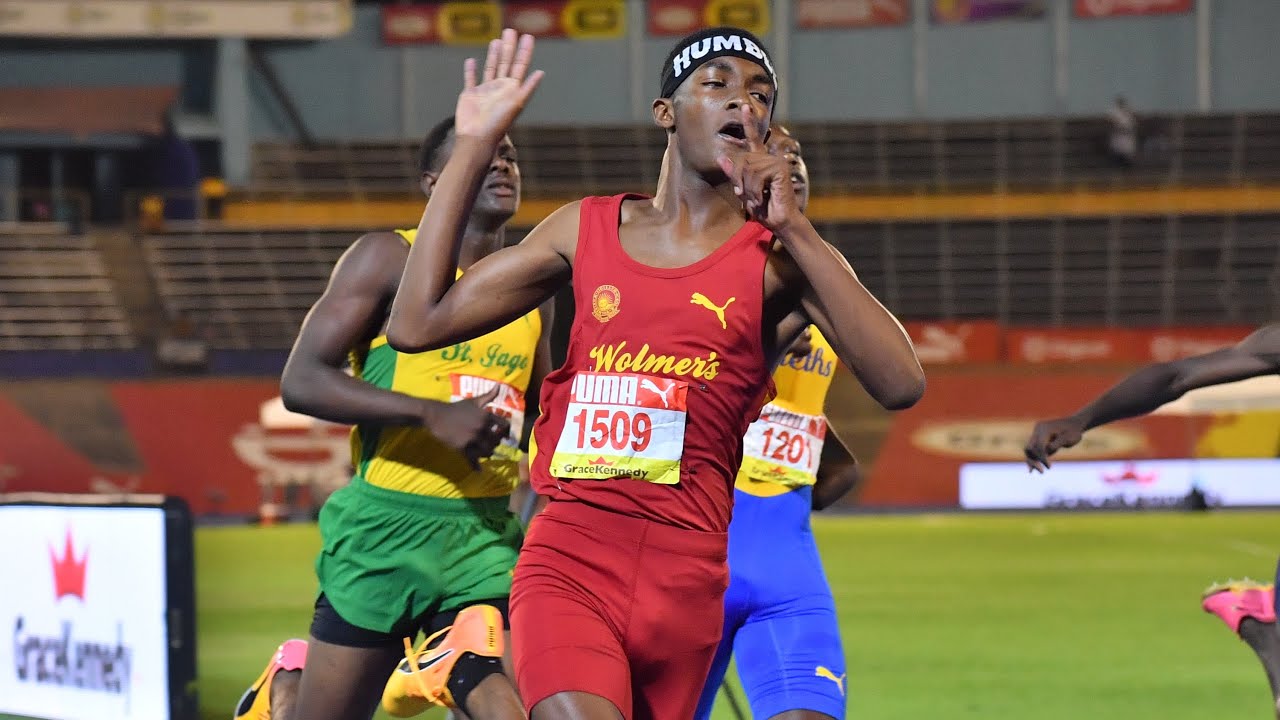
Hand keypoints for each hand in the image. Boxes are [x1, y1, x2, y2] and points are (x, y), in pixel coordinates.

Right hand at [423, 386, 510, 469]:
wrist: (437, 416)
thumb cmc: (456, 408)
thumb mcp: (473, 401)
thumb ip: (488, 396)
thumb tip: (499, 386)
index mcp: (486, 415)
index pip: (504, 425)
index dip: (505, 431)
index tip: (504, 434)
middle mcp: (481, 428)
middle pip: (496, 440)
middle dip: (495, 442)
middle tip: (493, 443)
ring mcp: (472, 439)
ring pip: (487, 451)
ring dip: (488, 452)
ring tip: (485, 451)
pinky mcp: (463, 448)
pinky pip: (473, 459)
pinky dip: (476, 466)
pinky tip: (479, 470)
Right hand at [455, 28, 543, 142]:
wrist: (477, 138)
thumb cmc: (498, 123)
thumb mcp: (516, 104)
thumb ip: (528, 88)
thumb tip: (541, 72)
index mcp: (512, 89)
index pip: (521, 65)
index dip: (525, 51)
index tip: (528, 36)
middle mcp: (500, 88)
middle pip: (506, 63)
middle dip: (509, 47)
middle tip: (510, 30)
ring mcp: (485, 92)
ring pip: (490, 68)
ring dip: (493, 55)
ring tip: (496, 41)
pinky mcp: (470, 95)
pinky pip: (470, 79)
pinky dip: (470, 71)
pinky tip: (471, 61)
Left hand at [716, 106, 802, 232]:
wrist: (781, 222)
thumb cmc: (765, 210)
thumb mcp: (744, 192)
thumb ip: (734, 175)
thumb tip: (721, 157)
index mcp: (761, 162)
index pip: (753, 139)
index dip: (748, 123)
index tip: (744, 108)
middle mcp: (770, 158)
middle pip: (741, 160)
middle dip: (739, 181)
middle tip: (746, 196)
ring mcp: (776, 162)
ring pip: (748, 169)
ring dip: (748, 189)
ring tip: (756, 200)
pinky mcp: (780, 168)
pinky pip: (756, 175)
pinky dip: (754, 191)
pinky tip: (762, 198)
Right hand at [1024, 416, 1085, 472]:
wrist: (1074, 425)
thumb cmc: (1073, 432)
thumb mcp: (1068, 438)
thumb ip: (1057, 443)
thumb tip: (1047, 450)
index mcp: (1044, 428)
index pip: (1039, 445)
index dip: (1042, 457)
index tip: (1049, 467)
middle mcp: (1037, 431)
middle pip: (1030, 447)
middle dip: (1034, 460)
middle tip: (1041, 472)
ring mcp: (1037, 435)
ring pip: (1029, 450)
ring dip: (1032, 461)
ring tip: (1034, 472)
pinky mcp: (1038, 440)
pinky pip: (1033, 451)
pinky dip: (1034, 459)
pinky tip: (1032, 469)